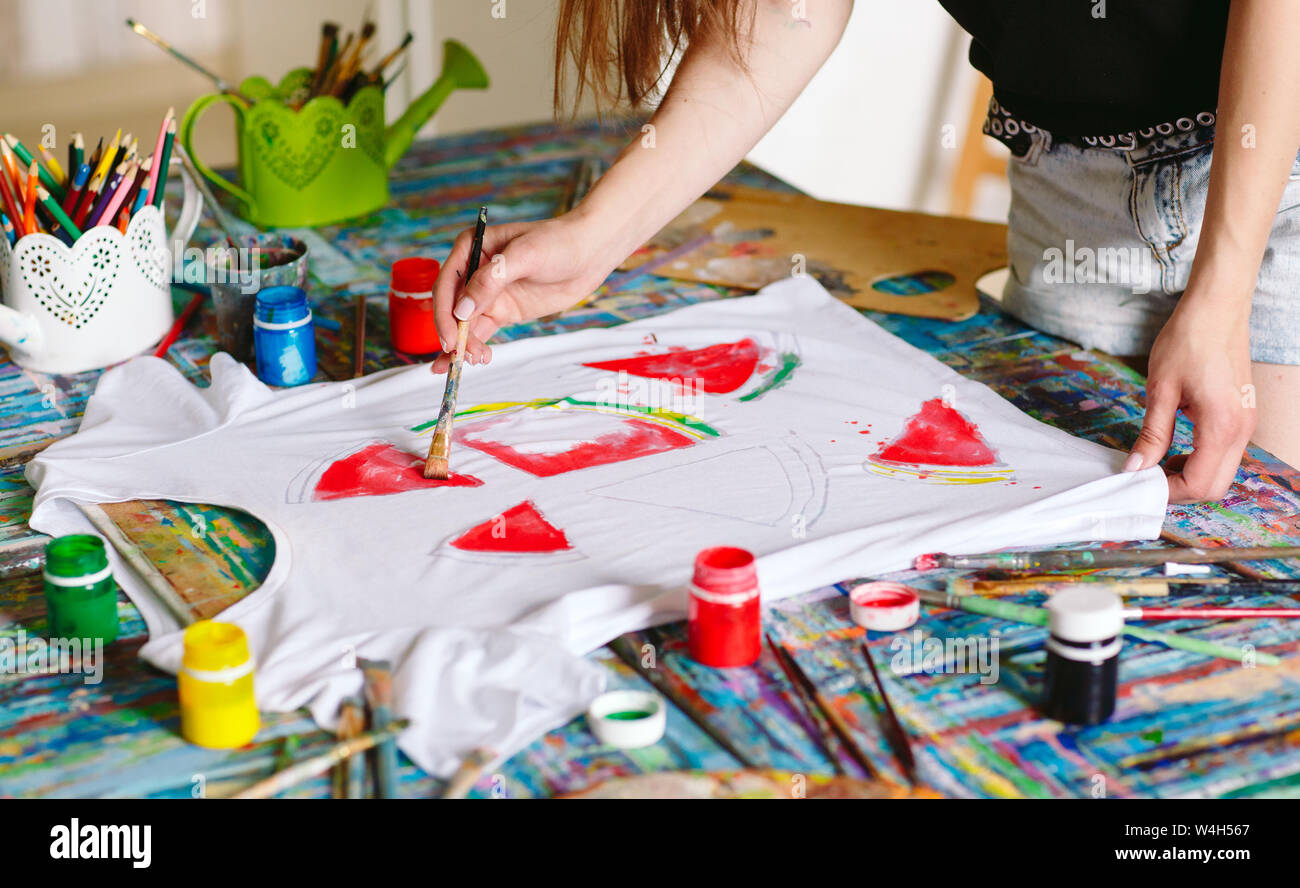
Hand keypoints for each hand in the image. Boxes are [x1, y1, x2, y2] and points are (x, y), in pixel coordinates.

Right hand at [429, 215, 613, 372]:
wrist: (590, 253)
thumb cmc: (557, 242)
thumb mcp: (524, 256)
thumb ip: (491, 280)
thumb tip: (462, 310)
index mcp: (471, 248)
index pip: (447, 284)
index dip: (445, 312)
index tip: (451, 337)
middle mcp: (474, 271)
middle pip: (452, 307)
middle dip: (453, 332)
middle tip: (459, 355)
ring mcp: (488, 293)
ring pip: (465, 323)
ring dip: (464, 344)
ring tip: (475, 360)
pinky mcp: (504, 310)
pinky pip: (482, 330)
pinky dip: (476, 345)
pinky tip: (479, 358)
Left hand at [1125, 297, 1254, 502]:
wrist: (1217, 308)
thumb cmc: (1188, 341)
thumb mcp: (1161, 390)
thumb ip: (1152, 434)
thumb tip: (1135, 467)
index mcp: (1221, 426)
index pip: (1199, 484)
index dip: (1167, 491)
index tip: (1139, 482)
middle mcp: (1242, 430)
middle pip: (1214, 486)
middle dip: (1180, 489)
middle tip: (1147, 476)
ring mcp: (1247, 424)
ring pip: (1221, 472)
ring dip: (1190, 474)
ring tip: (1157, 459)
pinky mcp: (1243, 416)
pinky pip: (1225, 453)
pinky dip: (1200, 459)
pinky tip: (1175, 446)